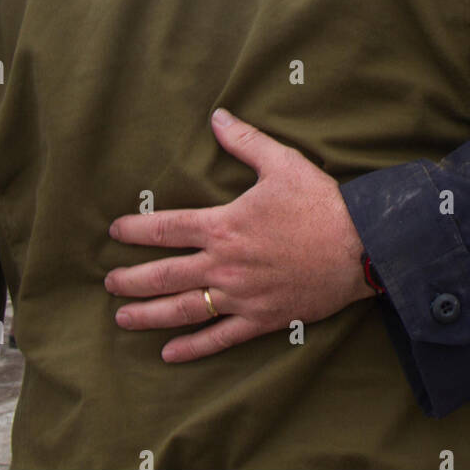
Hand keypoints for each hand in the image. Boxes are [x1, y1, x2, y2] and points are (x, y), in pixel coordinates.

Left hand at [105, 109, 372, 362]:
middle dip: (131, 280)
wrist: (360, 245)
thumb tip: (217, 116)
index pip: (166, 228)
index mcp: (224, 225)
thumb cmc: (320, 203)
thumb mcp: (282, 162)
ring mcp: (241, 296)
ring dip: (148, 315)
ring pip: (183, 309)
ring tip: (122, 318)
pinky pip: (220, 338)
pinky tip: (169, 354)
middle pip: (164, 275)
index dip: (135, 230)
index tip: (115, 231)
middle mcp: (224, 264)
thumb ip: (245, 140)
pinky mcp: (262, 319)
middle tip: (109, 282)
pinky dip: (193, 348)